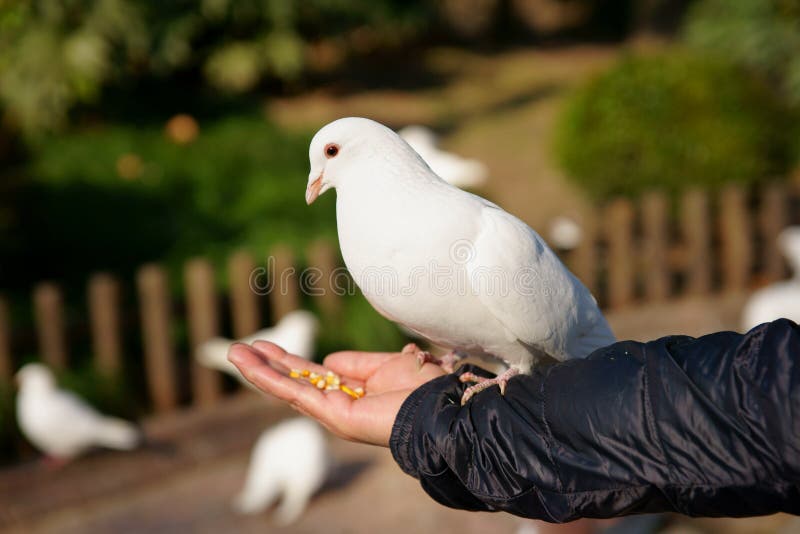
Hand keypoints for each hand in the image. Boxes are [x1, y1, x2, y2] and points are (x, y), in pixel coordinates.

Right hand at [228, 342, 446, 446]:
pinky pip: (293, 391)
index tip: (268, 347)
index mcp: (350, 395)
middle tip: (239, 349)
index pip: (310, 376)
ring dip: (258, 370)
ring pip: (286, 388)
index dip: (288, 362)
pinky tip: (249, 363)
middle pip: (293, 382)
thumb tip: (328, 362)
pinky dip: (268, 377)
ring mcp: (331, 413)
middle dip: (266, 365)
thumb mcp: (383, 367)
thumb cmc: (420, 388)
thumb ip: (355, 365)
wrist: (437, 406)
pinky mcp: (330, 414)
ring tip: (233, 352)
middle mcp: (337, 407)